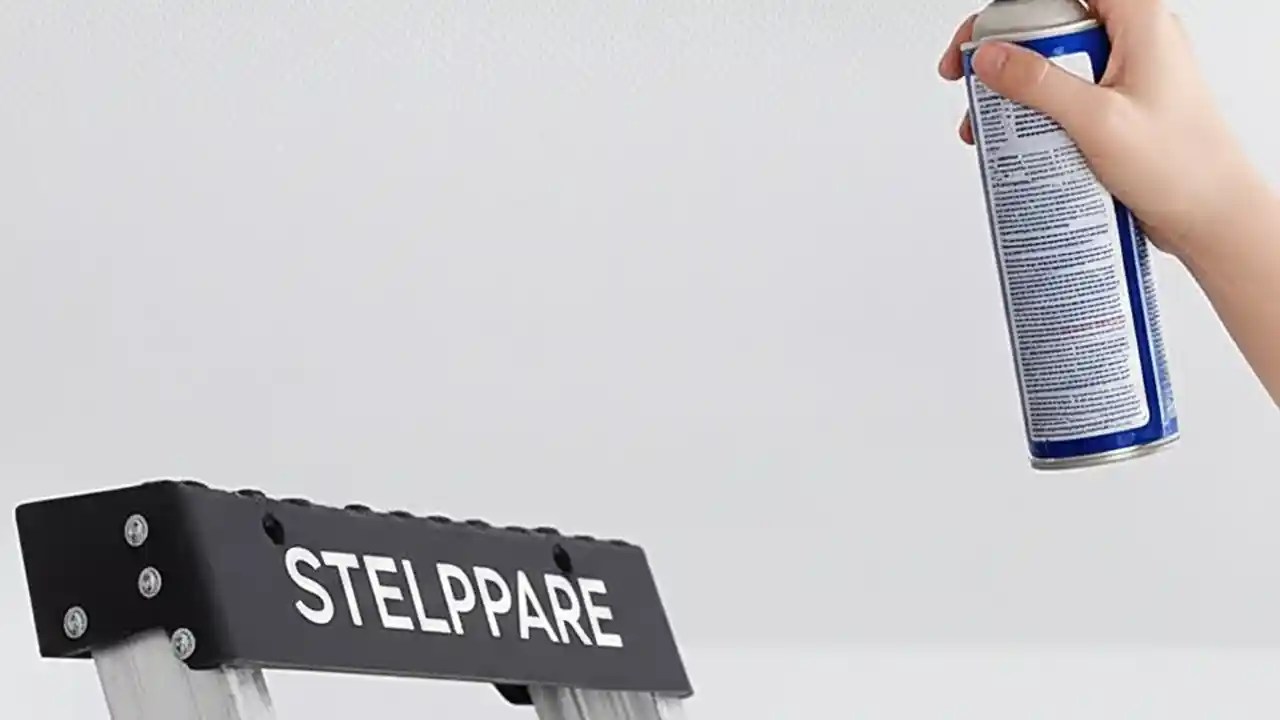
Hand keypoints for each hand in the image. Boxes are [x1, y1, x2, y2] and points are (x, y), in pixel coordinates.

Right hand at [937, 0, 1266, 261]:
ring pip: (1052, 65)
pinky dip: (1034, 116)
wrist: (1211, 217)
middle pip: (1049, 26)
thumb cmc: (1182, 167)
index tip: (977, 42)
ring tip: (989, 126)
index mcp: (1138, 20)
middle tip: (973, 86)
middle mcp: (1132, 39)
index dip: (1010, 11)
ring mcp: (1124, 74)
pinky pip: (1063, 97)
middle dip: (1004, 57)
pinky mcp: (1114, 107)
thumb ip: (1040, 84)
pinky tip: (1015, 143)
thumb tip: (990, 58)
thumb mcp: (1098, 121)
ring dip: (1014, 93)